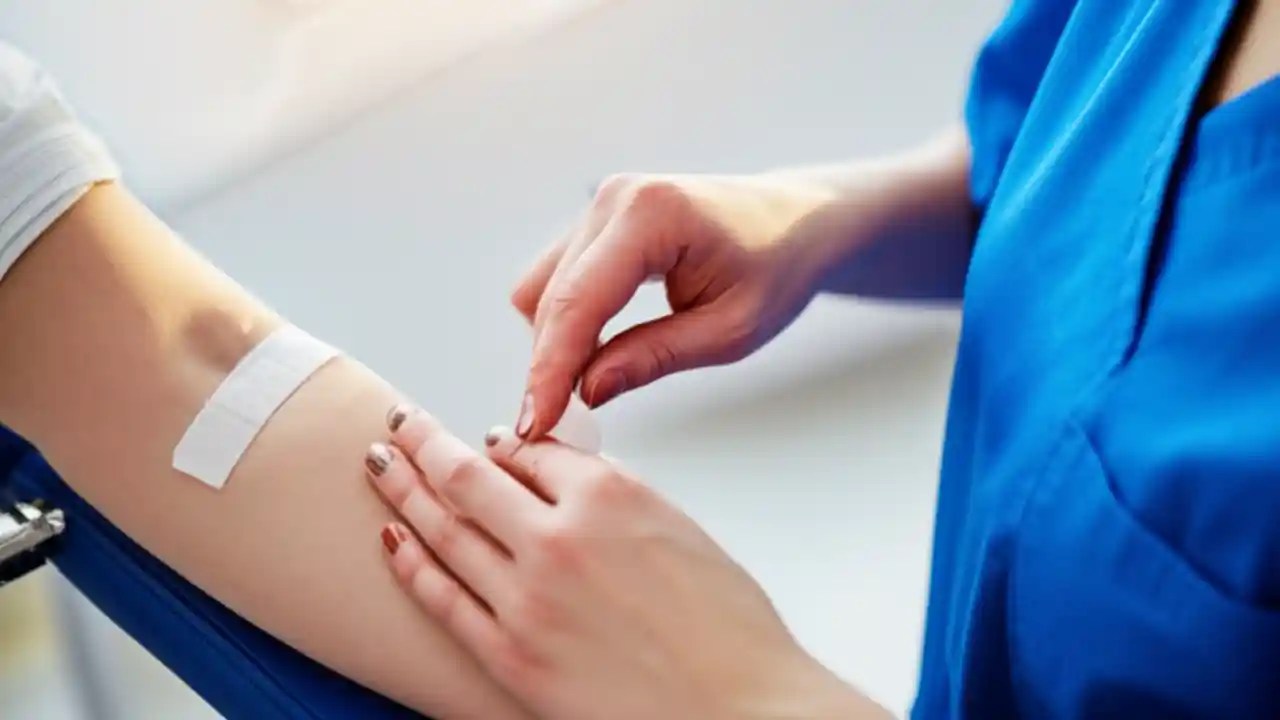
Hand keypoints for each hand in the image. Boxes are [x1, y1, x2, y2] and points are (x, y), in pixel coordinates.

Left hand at [365, 405, 881, 719]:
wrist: (739, 710)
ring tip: (378, 462)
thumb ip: (617, 495)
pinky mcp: (509, 654)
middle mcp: (559, 537)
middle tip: (402, 421)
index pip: (533, 449)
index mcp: (610, 496)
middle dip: (425, 440)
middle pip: (468, 474)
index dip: (501, 438)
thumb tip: (570, 475)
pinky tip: (392, 539)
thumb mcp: (680, 531)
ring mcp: (527, 597)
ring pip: (444, 527)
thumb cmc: (727, 631)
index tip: (484, 435)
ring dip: (403, 487)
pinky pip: (443, 597)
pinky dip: (411, 563)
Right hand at [513, 172, 840, 438]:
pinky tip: (593, 358)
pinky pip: (557, 279)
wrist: (800, 222)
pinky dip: (565, 323)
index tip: (537, 424)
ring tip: (585, 393)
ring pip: (542, 290)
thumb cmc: (778, 268)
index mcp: (651, 214)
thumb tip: (586, 390)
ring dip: (555, 344)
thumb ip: (654, 356)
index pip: (579, 302)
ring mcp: (602, 205)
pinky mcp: (598, 222)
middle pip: (551, 299)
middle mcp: (615, 199)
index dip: (550, 370)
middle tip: (561, 427)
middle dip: (550, 365)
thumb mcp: (730, 330)